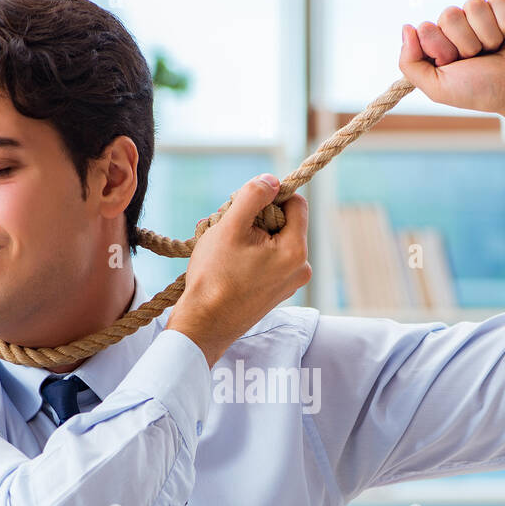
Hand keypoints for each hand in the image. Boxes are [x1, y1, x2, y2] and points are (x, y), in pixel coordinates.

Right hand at [166, 174, 310, 367]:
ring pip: (272, 240)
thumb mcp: (231, 226)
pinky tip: (225, 261)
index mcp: (296, 251)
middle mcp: (301, 268)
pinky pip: (267, 259)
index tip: (245, 206)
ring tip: (219, 245)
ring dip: (246, 234)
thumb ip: (253, 196)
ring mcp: (289, 283)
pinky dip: (248, 253)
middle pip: (283, 221)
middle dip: (254, 217)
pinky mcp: (276, 292)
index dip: (271, 196)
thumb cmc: (214, 277)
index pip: (297, 203)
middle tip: (225, 226)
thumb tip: (272, 180)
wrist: (203, 325)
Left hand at [398, 0, 504, 164]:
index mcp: (440, 50)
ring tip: (498, 51)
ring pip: (473, 4)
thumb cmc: (486, 92)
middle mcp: (459, 33)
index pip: (426, 28)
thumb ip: (411, 63)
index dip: (441, 47)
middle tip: (480, 59)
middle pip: (449, 15)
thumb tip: (406, 28)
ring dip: (488, 34)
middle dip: (466, 42)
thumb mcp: (439, 88)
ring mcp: (483, 21)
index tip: (455, 64)